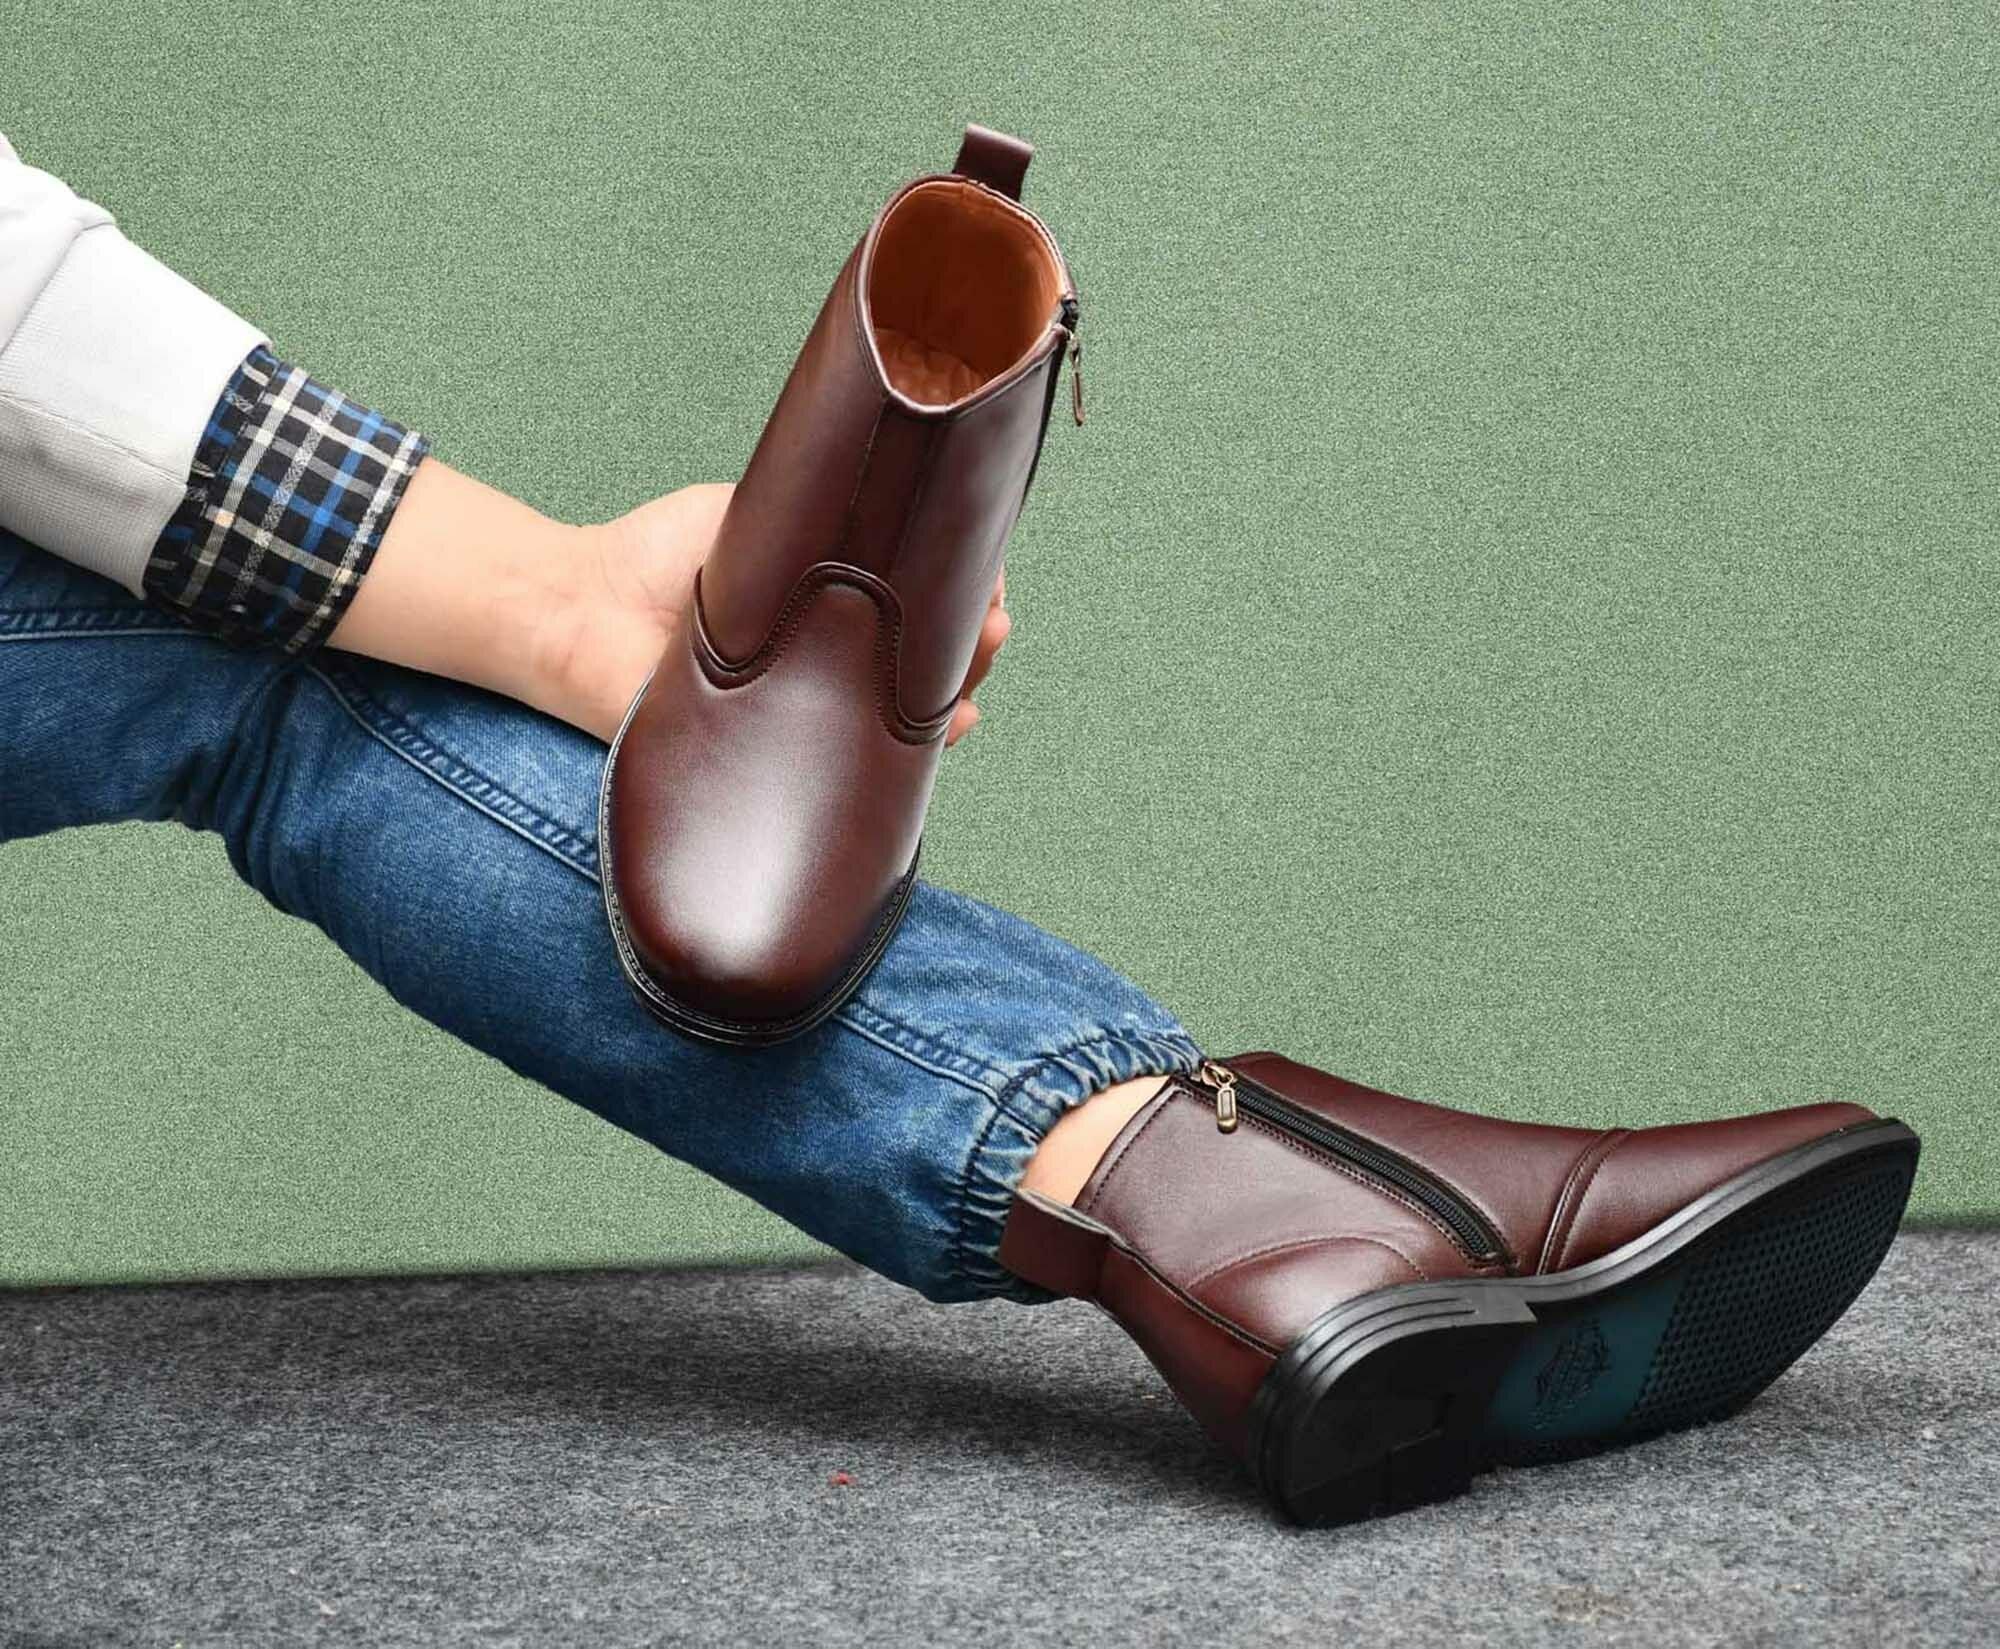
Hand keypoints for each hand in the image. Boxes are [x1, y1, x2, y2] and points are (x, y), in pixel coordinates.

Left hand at [559, 482, 1011, 745]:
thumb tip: (900, 497)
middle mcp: (822, 669)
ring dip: (946, 707)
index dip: (960, 604)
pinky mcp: (771, 757)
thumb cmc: (655, 557)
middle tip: (991, 630)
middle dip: (969, 653)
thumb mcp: (757, 510)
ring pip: (896, 726)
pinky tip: (934, 733)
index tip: (987, 588)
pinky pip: (843, 768)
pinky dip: (894, 759)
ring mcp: (802, 718)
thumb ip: (823, 507)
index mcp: (825, 610)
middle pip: (920, 672)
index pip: (913, 613)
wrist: (577, 610)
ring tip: (968, 684)